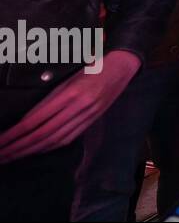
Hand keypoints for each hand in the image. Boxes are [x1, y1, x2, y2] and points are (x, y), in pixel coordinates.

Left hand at [0, 51, 140, 164]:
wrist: (122, 67)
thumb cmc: (92, 65)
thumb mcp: (68, 77)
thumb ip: (50, 98)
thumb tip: (26, 120)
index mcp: (70, 94)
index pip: (36, 120)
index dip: (15, 134)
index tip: (1, 141)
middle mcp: (79, 108)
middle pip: (43, 134)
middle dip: (19, 147)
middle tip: (1, 155)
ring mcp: (87, 116)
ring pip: (55, 140)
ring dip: (31, 151)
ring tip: (13, 156)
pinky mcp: (92, 120)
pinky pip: (68, 138)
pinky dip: (49, 147)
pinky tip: (36, 151)